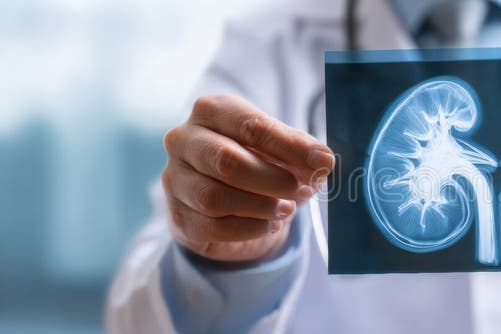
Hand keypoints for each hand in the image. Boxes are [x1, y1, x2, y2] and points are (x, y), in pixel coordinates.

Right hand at [162, 94, 334, 262]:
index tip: (323, 160)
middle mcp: (184, 140)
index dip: (290, 145)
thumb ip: (301, 152)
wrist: (229, 202)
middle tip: (301, 189)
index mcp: (211, 111)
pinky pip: (213, 226)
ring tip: (287, 209)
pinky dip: (250, 228)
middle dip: (272, 180)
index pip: (251, 125)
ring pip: (215, 198)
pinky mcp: (178, 216)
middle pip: (226, 161)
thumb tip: (323, 161)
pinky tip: (270, 224)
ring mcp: (174, 179)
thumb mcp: (282, 150)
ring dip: (261, 207)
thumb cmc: (257, 163)